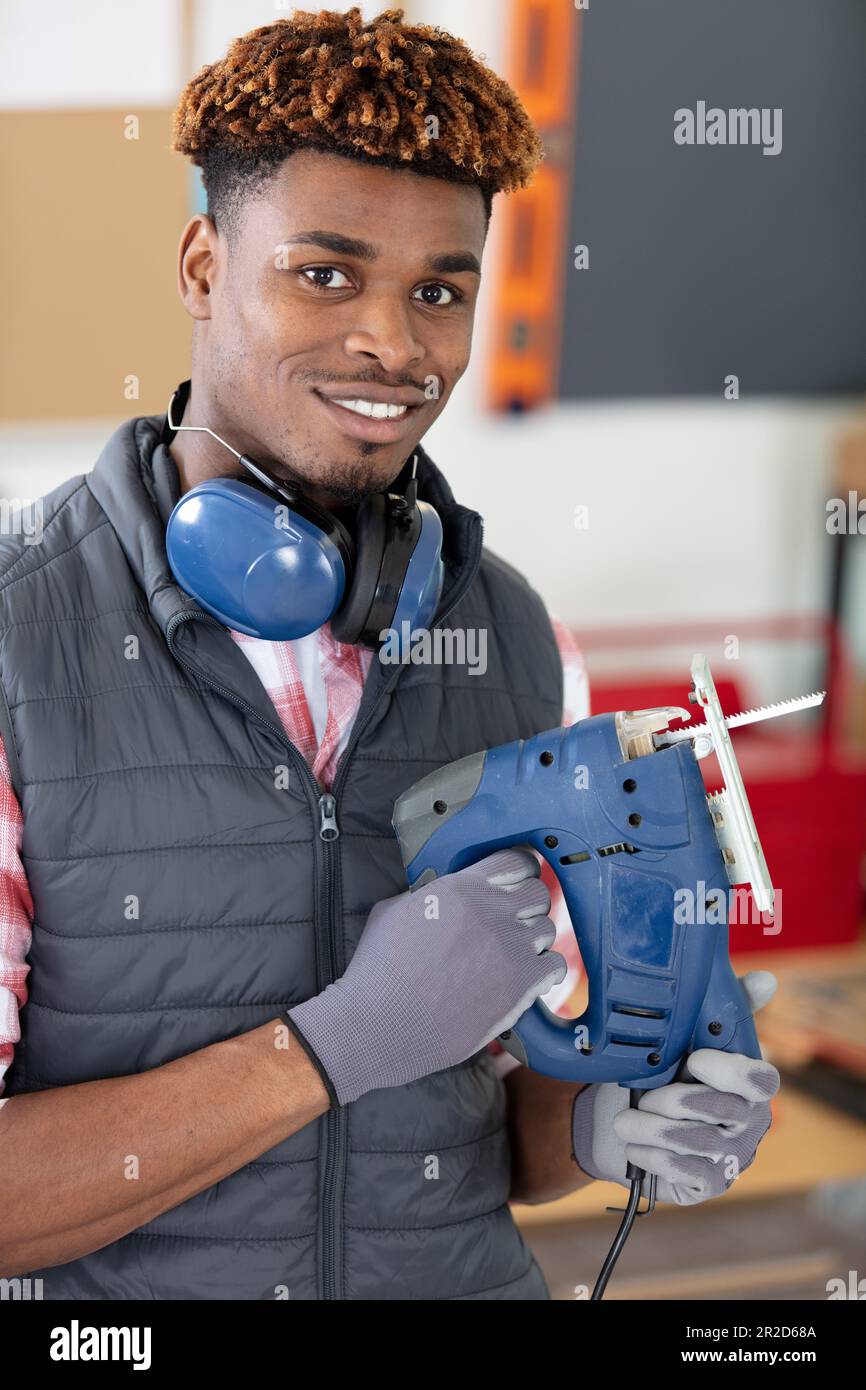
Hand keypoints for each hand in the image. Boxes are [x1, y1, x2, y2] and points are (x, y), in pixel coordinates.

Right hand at [287, 848, 565, 1105]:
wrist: (382, 1023)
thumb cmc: (380, 970)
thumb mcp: (393, 909)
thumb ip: (427, 894)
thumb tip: (436, 896)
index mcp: (462, 887)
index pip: (514, 860)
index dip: (519, 871)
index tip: (516, 882)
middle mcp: (492, 911)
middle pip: (538, 893)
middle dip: (527, 906)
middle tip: (512, 923)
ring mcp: (511, 947)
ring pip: (547, 930)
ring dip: (533, 941)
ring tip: (512, 956)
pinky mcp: (522, 985)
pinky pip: (555, 966)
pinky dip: (545, 972)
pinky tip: (528, 979)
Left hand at [571, 971, 779, 1204]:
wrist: (624, 1119)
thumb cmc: (662, 1074)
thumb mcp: (684, 1039)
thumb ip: (724, 1009)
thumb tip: (766, 979)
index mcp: (750, 1085)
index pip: (762, 1080)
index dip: (730, 1071)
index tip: (693, 1058)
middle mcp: (750, 1123)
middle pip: (724, 1112)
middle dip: (676, 1101)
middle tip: (643, 1097)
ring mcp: (732, 1157)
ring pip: (699, 1143)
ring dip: (654, 1130)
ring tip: (624, 1121)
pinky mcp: (710, 1184)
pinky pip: (687, 1173)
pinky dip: (654, 1157)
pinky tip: (635, 1146)